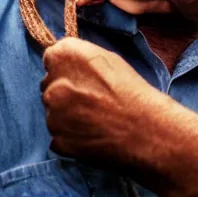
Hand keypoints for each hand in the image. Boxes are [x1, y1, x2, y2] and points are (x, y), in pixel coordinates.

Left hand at [41, 37, 166, 165]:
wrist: (147, 129)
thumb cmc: (133, 92)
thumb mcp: (108, 59)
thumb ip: (80, 58)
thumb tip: (67, 65)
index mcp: (64, 56)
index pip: (52, 60)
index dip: (67, 70)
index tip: (82, 79)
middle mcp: (52, 84)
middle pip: (50, 87)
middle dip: (65, 94)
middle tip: (91, 102)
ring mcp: (53, 115)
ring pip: (54, 114)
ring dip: (68, 117)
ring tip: (96, 121)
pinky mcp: (58, 140)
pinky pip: (59, 138)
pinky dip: (71, 138)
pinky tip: (92, 136)